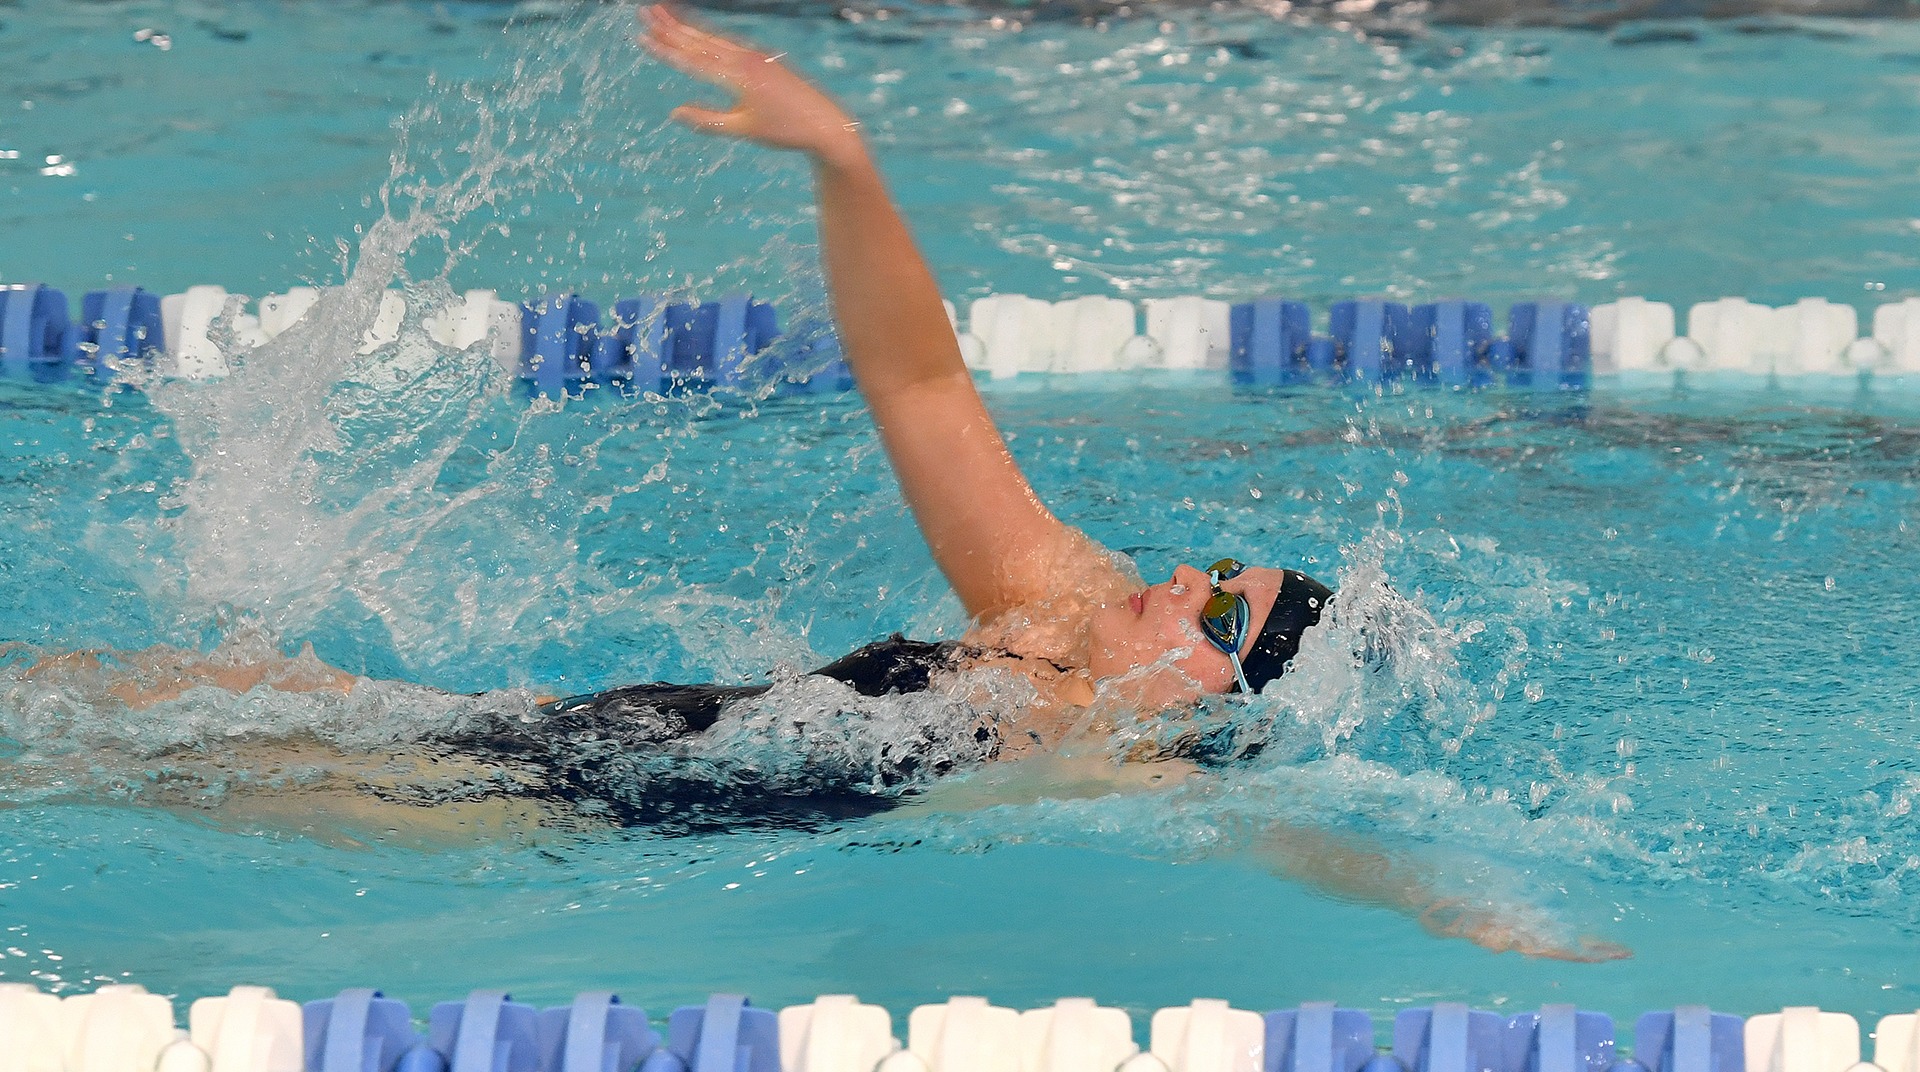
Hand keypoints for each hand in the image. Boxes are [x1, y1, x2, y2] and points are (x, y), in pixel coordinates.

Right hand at [639, 4, 867, 167]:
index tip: (642, 37)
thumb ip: (708, 120)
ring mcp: (755, 56)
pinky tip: (699, 31)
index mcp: (737, 76)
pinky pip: (729, 41)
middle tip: (645, 12)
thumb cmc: (784, 131)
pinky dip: (709, 34)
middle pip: (700, 41)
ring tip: (665, 12)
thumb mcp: (743, 129)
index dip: (666, 49)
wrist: (824, 123)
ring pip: (714, 38)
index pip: (693, 60)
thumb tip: (675, 113)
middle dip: (671, 27)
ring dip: (688, 26)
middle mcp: (745, 59)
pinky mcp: (763, 59)